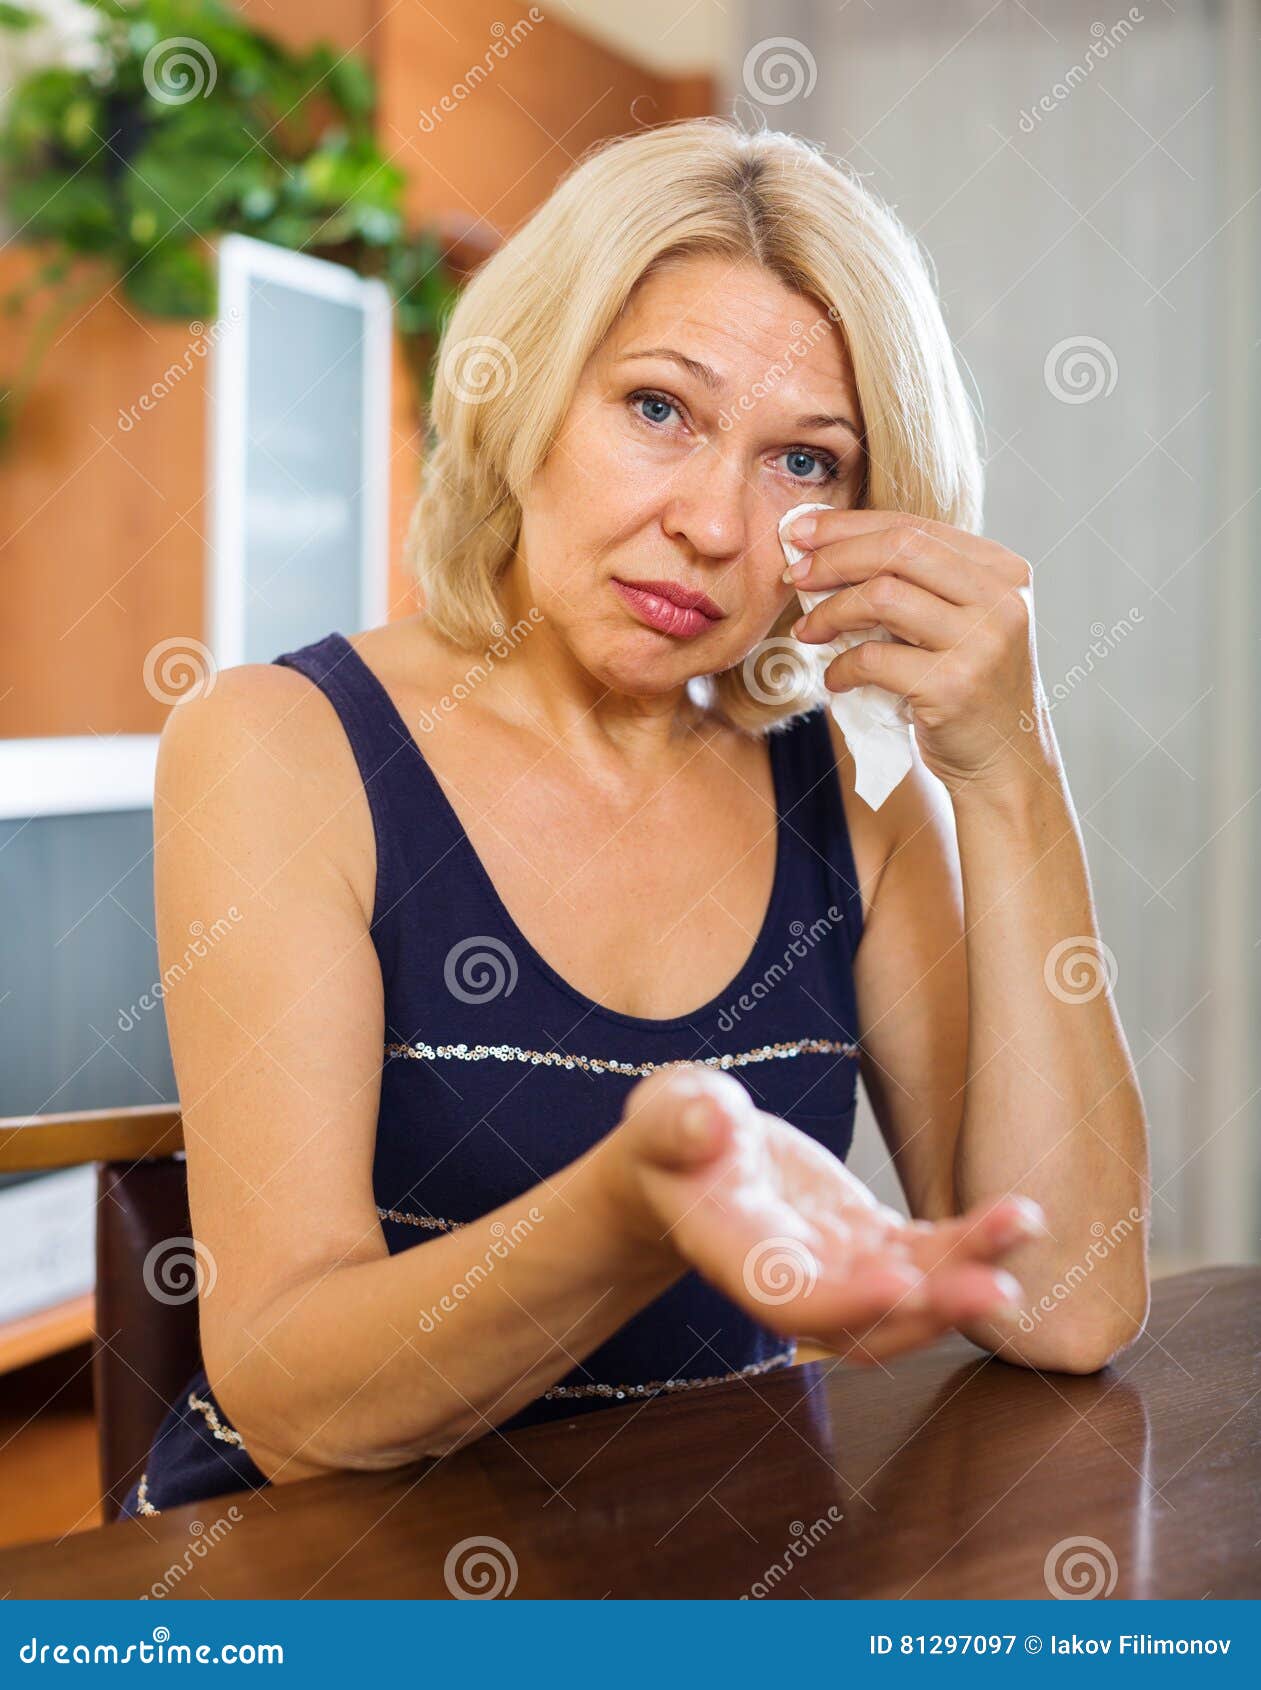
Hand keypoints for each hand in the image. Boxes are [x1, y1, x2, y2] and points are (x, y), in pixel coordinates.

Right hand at [607, 1066, 1043, 1365]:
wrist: (690, 1160)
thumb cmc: (672, 1134)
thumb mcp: (664, 1112)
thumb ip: (679, 1121)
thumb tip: (711, 1118)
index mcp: (734, 1252)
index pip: (789, 1298)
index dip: (845, 1300)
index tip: (901, 1280)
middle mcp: (790, 1279)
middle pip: (866, 1323)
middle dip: (932, 1312)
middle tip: (996, 1288)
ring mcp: (835, 1268)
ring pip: (910, 1297)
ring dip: (968, 1275)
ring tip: (1020, 1226)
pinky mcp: (867, 1244)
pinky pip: (926, 1257)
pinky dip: (971, 1245)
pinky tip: (1014, 1220)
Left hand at [784, 507, 1051, 795]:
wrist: (1006, 763)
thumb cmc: (966, 688)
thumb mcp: (956, 623)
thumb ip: (916, 585)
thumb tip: (822, 548)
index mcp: (1002, 570)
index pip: (914, 526)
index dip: (849, 525)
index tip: (799, 531)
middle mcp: (1001, 599)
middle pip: (898, 550)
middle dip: (833, 557)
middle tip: (795, 575)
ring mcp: (981, 642)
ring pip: (883, 597)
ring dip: (831, 612)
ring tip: (809, 633)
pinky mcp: (954, 686)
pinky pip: (875, 658)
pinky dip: (842, 667)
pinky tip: (835, 680)